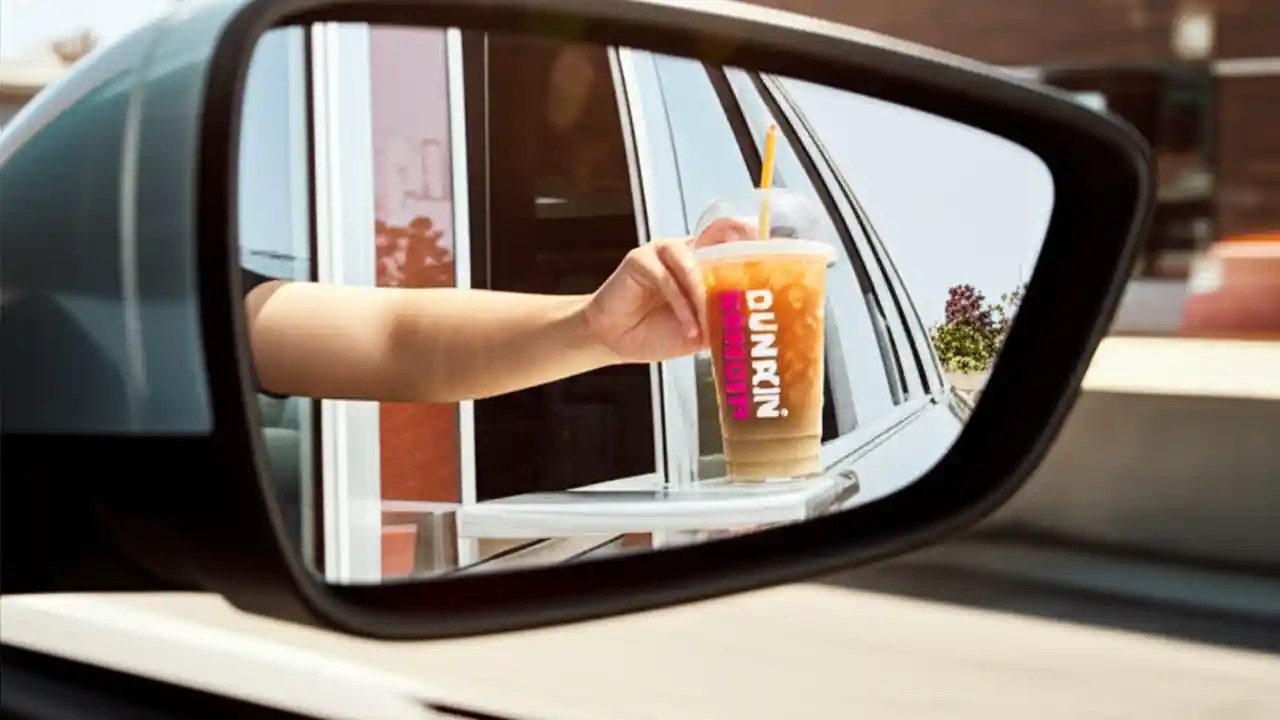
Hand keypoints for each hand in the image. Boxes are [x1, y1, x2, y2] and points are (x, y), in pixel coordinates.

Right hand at [584, 218, 751, 362]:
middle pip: (715, 243)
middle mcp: (685, 251)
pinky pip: (666, 278)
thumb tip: (752, 327)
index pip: (729, 239)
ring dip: (703, 294)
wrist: (616, 341)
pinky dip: (681, 304)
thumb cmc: (658, 332)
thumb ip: (721, 322)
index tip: (770, 249)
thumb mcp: (699, 331)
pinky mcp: (640, 261)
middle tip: (749, 287)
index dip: (748, 238)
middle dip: (733, 263)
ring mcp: (662, 253)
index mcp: (703, 263)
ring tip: (708, 322)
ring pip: (691, 262)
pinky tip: (688, 327)